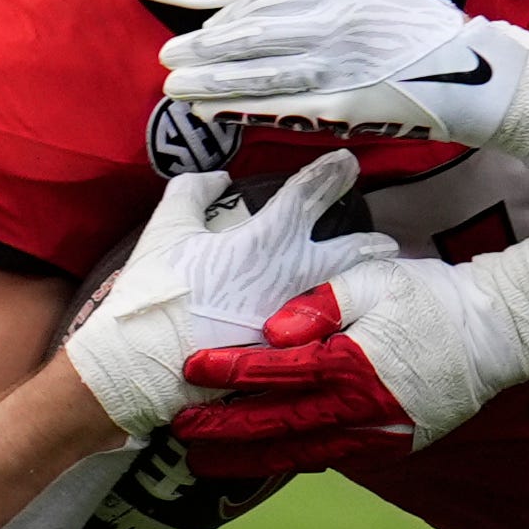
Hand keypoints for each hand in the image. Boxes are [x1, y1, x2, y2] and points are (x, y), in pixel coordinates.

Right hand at [62, 152, 391, 439]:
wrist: (141, 365)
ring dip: (357, 282)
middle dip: (367, 242)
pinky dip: (335, 320)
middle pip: (343, 252)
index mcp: (264, 242)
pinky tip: (344, 323)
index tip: (346, 162)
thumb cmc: (153, 293)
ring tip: (372, 282)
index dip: (327, 175)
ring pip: (338, 292)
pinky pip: (320, 328)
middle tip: (386, 240)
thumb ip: (192, 195)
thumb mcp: (166, 231)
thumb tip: (217, 176)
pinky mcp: (285, 352)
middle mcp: (289, 278)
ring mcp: (292, 318)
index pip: (306, 197)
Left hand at [162, 0, 528, 159]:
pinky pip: (279, 105)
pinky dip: (240, 107)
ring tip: (176, 88)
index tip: (201, 34)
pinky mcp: (342, 103)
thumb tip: (274, 1)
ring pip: (257, 72)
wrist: (478, 73)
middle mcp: (333, 21)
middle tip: (169, 60)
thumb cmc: (428, 33)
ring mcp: (336, 63)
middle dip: (203, 51)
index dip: (225, 23)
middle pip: (252, 36)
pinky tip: (212, 111)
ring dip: (210, 81)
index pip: (265, 4)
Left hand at [174, 235, 528, 472]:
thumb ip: (321, 303)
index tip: (189, 368)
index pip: (274, 371)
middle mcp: (361, 407)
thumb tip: (274, 331)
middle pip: (276, 424)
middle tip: (178, 428)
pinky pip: (334, 456)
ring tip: (207, 459)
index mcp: (352, 361)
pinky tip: (269, 457)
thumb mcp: (379, 279)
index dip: (228, 369)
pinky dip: (294, 458)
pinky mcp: (395, 443)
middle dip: (222, 428)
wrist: (503, 330)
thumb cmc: (436, 295)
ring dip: (249, 456)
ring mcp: (380, 432)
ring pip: (299, 452)